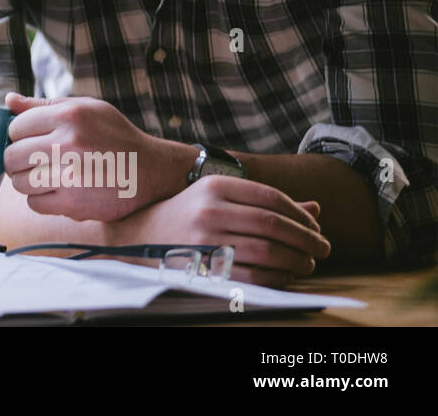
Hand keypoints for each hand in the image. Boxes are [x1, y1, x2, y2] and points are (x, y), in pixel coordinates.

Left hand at [2, 92, 183, 220]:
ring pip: (19, 182)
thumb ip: (45, 105)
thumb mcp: (87, 109)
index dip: (19, 135)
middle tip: (33, 161)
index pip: (15, 127)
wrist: (152, 171)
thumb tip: (9, 100)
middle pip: (12, 156)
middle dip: (17, 160)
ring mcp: (70, 175)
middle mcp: (68, 143)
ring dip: (28, 181)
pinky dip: (41, 199)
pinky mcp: (74, 203)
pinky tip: (57, 190)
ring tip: (46, 176)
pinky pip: (34, 203)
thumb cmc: (115, 136)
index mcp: (69, 116)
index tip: (30, 140)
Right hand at [107, 175, 331, 286]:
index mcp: (215, 186)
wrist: (139, 236)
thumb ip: (265, 202)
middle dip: (307, 239)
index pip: (272, 198)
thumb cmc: (187, 215)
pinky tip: (287, 276)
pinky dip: (278, 278)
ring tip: (309, 263)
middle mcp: (210, 209)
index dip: (301, 215)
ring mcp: (206, 239)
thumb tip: (316, 210)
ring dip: (298, 260)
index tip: (316, 226)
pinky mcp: (204, 266)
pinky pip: (253, 275)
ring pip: (268, 251)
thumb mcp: (219, 198)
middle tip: (324, 248)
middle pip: (274, 225)